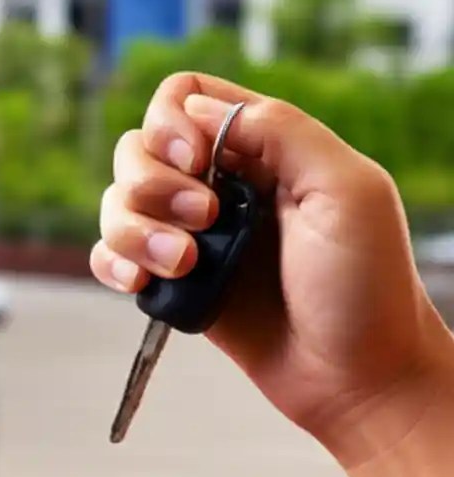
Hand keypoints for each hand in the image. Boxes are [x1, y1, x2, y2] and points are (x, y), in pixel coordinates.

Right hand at [91, 72, 453, 466]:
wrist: (357, 379)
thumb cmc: (367, 287)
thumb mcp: (348, 189)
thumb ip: (280, 130)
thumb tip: (195, 108)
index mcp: (263, 150)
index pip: (185, 97)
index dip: (171, 121)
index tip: (193, 159)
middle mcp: (219, 185)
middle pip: (135, 150)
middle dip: (152, 185)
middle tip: (204, 220)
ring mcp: (191, 235)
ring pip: (116, 204)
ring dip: (133, 232)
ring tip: (182, 267)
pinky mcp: (172, 283)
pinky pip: (110, 256)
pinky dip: (112, 264)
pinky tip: (140, 284)